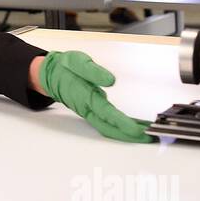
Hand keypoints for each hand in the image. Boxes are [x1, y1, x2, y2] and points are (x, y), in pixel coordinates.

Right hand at [36, 50, 151, 142]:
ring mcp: (89, 112)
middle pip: (109, 128)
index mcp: (85, 96)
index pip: (107, 113)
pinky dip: (121, 129)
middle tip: (149, 138)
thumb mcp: (77, 62)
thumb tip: (111, 80)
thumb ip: (94, 71)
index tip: (137, 130)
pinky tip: (133, 128)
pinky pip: (107, 125)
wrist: (50, 74)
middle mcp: (87, 108)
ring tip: (145, 136)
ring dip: (126, 135)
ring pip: (108, 129)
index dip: (123, 123)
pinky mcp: (91, 112)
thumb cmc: (65, 68)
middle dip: (129, 136)